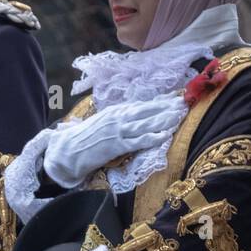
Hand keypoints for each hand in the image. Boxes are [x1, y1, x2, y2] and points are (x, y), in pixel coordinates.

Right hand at [42, 94, 185, 188]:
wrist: (66, 152)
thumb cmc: (80, 139)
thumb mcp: (99, 124)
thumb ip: (113, 120)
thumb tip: (128, 117)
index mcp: (115, 112)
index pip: (142, 104)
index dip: (160, 101)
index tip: (175, 98)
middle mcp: (118, 117)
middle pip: (148, 110)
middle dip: (167, 107)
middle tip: (184, 103)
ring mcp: (117, 130)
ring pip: (146, 122)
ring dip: (165, 119)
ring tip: (180, 115)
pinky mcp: (116, 145)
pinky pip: (138, 140)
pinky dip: (153, 136)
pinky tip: (165, 134)